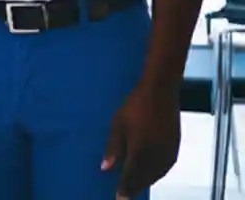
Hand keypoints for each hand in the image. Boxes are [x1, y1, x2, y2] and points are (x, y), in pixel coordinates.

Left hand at [101, 79, 179, 197]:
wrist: (160, 92)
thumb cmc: (134, 107)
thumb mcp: (117, 126)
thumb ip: (113, 149)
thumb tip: (105, 168)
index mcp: (140, 151)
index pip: (131, 176)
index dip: (125, 189)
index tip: (119, 199)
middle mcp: (156, 155)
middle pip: (145, 178)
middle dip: (135, 187)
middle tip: (126, 194)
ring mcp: (168, 151)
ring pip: (157, 174)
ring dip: (146, 181)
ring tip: (136, 186)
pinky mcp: (175, 146)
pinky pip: (166, 167)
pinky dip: (157, 173)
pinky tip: (152, 173)